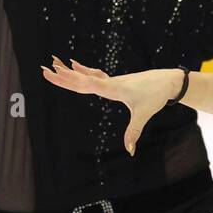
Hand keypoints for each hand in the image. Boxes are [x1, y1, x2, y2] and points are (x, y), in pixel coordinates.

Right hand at [40, 57, 180, 153]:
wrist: (169, 81)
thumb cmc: (156, 96)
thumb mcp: (144, 115)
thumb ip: (134, 132)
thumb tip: (130, 151)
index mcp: (112, 88)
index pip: (85, 83)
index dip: (68, 80)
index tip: (53, 73)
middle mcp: (110, 82)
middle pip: (82, 78)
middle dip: (63, 74)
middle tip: (44, 68)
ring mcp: (113, 80)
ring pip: (87, 74)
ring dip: (71, 70)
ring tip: (55, 62)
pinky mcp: (117, 81)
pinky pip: (96, 75)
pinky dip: (84, 71)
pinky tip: (77, 65)